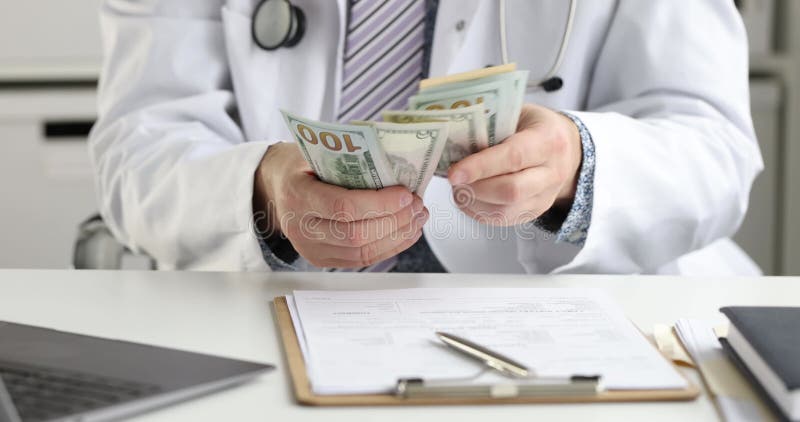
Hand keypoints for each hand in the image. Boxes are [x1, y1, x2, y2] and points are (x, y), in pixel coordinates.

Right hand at [253, 143, 427, 267]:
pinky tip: (407, 232)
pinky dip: (390, 247)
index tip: (405, 193)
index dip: (380, 203)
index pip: (343, 207)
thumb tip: (397, 161)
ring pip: (362, 253)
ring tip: (417, 217)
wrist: (276, 187)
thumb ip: (349, 157)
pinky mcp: (323, 260)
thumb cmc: (301, 165)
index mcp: (298, 194)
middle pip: (355, 235)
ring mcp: (311, 249)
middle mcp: (301, 227)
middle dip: (394, 221)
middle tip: (417, 204)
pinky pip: (362, 260)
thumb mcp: (317, 151)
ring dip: (398, 236)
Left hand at [447, 104, 581, 225]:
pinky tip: (468, 198)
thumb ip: (492, 123)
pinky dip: (478, 212)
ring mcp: (545, 197)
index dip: (481, 167)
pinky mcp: (534, 212)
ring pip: (505, 211)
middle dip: (474, 187)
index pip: (514, 157)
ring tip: (459, 187)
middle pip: (511, 191)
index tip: (454, 173)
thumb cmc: (535, 126)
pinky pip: (503, 220)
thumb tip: (454, 137)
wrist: (568, 149)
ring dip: (473, 202)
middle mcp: (552, 173)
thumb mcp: (518, 113)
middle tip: (454, 178)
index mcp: (548, 140)